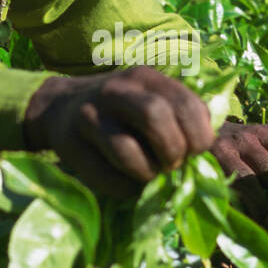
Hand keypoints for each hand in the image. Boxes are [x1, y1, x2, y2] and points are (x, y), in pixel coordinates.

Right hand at [22, 65, 214, 196]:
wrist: (60, 108)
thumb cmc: (120, 112)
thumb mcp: (149, 99)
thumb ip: (179, 117)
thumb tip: (207, 154)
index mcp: (145, 78)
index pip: (185, 102)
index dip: (199, 134)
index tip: (197, 150)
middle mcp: (116, 90)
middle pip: (155, 116)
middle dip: (173, 149)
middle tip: (174, 163)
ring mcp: (89, 115)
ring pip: (126, 150)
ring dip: (148, 173)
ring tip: (150, 174)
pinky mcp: (70, 143)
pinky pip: (106, 177)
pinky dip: (125, 188)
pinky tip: (127, 182)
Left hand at [211, 121, 267, 222]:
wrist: (205, 126)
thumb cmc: (209, 159)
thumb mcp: (209, 173)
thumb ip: (223, 193)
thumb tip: (245, 222)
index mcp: (222, 154)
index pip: (246, 184)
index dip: (258, 207)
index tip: (261, 221)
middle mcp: (242, 140)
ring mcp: (258, 131)